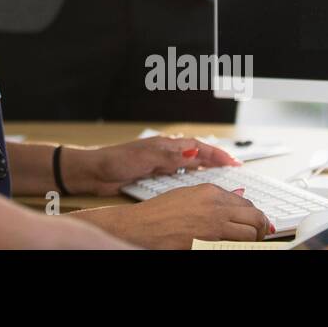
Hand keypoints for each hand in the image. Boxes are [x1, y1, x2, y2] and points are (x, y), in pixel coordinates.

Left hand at [66, 136, 242, 194]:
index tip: (233, 162)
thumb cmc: (115, 160)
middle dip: (215, 159)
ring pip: (188, 163)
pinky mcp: (152, 173)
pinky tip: (194, 182)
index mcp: (164, 144)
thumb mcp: (145, 158)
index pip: (197, 147)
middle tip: (233, 167)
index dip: (216, 154)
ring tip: (220, 174)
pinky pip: (177, 174)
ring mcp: (158, 162)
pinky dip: (189, 176)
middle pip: (195, 153)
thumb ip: (169, 156)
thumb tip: (192, 154)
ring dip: (204, 167)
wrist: (95, 172)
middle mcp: (164, 151)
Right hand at [75, 185, 270, 248]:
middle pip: (255, 218)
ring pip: (249, 234)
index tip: (257, 223)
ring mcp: (214, 226)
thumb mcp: (187, 194)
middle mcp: (216, 207)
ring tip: (248, 243)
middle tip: (260, 235)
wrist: (143, 226)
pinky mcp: (209, 243)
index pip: (247, 204)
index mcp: (210, 192)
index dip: (255, 216)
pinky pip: (234, 246)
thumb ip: (214, 197)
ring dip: (252, 240)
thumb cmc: (159, 212)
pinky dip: (238, 247)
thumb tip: (236, 197)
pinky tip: (232, 247)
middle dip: (261, 228)